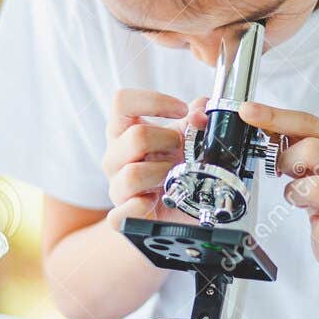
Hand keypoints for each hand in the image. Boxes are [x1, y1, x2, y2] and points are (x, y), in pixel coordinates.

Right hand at [101, 89, 206, 229]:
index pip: (122, 101)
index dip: (154, 101)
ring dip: (163, 174)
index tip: (181, 110)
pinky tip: (157, 201)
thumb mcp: (187, 139)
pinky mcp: (120, 217)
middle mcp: (115, 157)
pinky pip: (121, 213)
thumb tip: (203, 108)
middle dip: (169, 141)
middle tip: (182, 149)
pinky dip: (142, 207)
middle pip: (136, 136)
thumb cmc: (174, 170)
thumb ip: (196, 120)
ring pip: (133, 174)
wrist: (174, 211)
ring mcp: (117, 186)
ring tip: (175, 177)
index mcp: (124, 131)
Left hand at [238, 101, 318, 268]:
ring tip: (304, 196)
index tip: (249, 112)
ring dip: (295, 191)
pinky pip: (316, 212)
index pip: (310, 123)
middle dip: (287, 162)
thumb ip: (298, 144)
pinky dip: (304, 208)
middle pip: (310, 148)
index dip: (275, 117)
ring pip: (312, 182)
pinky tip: (314, 212)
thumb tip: (264, 124)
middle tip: (289, 173)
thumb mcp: (318, 166)